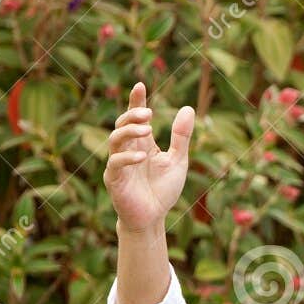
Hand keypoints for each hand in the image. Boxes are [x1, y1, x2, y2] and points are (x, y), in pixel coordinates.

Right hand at [105, 81, 194, 232]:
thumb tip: (188, 108)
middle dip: (132, 115)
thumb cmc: (163, 189)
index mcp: (141, 144)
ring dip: (129, 132)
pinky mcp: (114, 180)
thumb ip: (180, 137)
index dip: (136, 101)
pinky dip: (128, 158)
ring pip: (115, 140)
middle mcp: (127, 150)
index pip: (135, 117)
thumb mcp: (177, 160)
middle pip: (122, 124)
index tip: (140, 85)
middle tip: (148, 113)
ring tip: (147, 129)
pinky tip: (142, 156)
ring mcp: (118, 164)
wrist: (153, 218)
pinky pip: (115, 164)